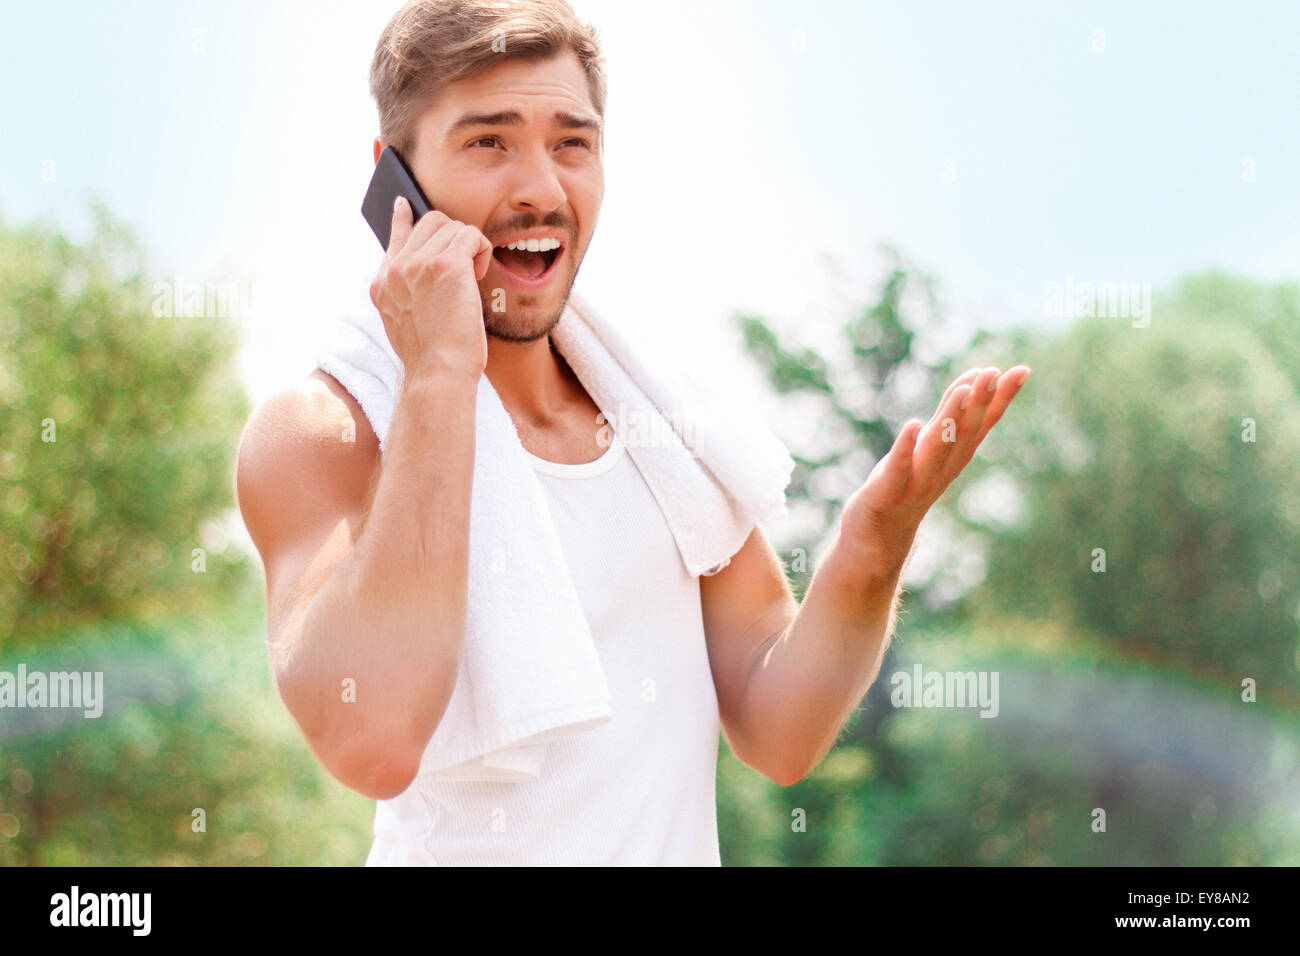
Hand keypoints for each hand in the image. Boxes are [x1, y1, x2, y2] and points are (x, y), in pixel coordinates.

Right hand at [369, 197, 494, 379]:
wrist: (439, 373)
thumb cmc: (433, 358)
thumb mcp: (407, 322)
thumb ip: (409, 292)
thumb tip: (427, 268)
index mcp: (384, 283)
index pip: (393, 236)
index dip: (403, 218)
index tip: (404, 205)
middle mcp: (397, 269)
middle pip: (430, 222)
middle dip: (454, 238)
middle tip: (464, 269)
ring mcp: (419, 264)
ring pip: (453, 226)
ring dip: (471, 248)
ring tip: (471, 279)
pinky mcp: (446, 265)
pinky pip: (472, 235)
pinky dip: (482, 251)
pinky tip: (478, 276)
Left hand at [838, 365, 1031, 574]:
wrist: (879, 537)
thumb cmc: (906, 483)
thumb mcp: (930, 445)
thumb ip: (949, 414)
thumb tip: (971, 380)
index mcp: (955, 456)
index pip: (983, 423)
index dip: (1002, 397)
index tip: (1023, 370)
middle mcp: (942, 469)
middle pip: (965, 432)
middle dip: (980, 402)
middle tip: (994, 372)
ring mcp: (917, 481)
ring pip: (938, 448)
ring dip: (950, 420)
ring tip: (964, 391)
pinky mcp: (888, 492)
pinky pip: (898, 468)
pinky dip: (905, 448)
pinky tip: (911, 425)